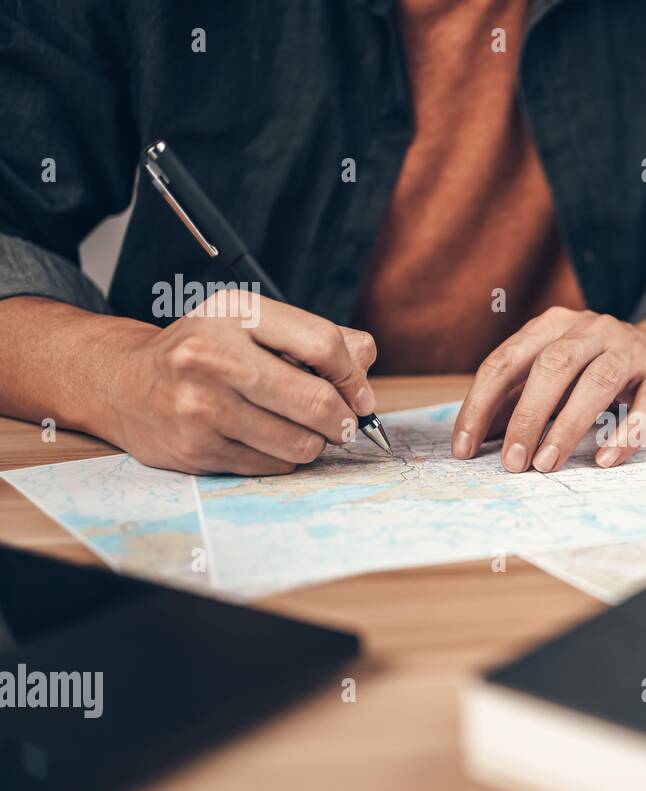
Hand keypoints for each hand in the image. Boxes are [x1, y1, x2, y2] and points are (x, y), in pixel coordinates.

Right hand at [102, 289, 376, 474]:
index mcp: (236, 314)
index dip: (354, 377)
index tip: (361, 396)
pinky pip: (273, 465)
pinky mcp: (197, 449)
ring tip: (299, 429)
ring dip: (314, 443)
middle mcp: (214, 357)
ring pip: (300, 442)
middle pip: (317, 401)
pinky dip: (283, 457)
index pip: (323, 344)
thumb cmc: (203, 351)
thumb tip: (365, 363)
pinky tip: (264, 439)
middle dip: (343, 420)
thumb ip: (314, 338)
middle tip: (343, 424)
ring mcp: (202, 406)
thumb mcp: (251, 324)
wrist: (124, 382)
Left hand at [452, 306, 645, 472]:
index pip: (506, 362)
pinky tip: (605, 459)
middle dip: (526, 417)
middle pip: (552, 366)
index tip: (464, 449)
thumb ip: (518, 398)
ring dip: (567, 426)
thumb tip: (475, 439)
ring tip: (547, 464)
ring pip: (597, 382)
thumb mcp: (557, 375)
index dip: (480, 406)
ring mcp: (630, 348)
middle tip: (512, 462)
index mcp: (554, 326)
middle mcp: (591, 329)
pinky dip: (625, 434)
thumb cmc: (600, 370)